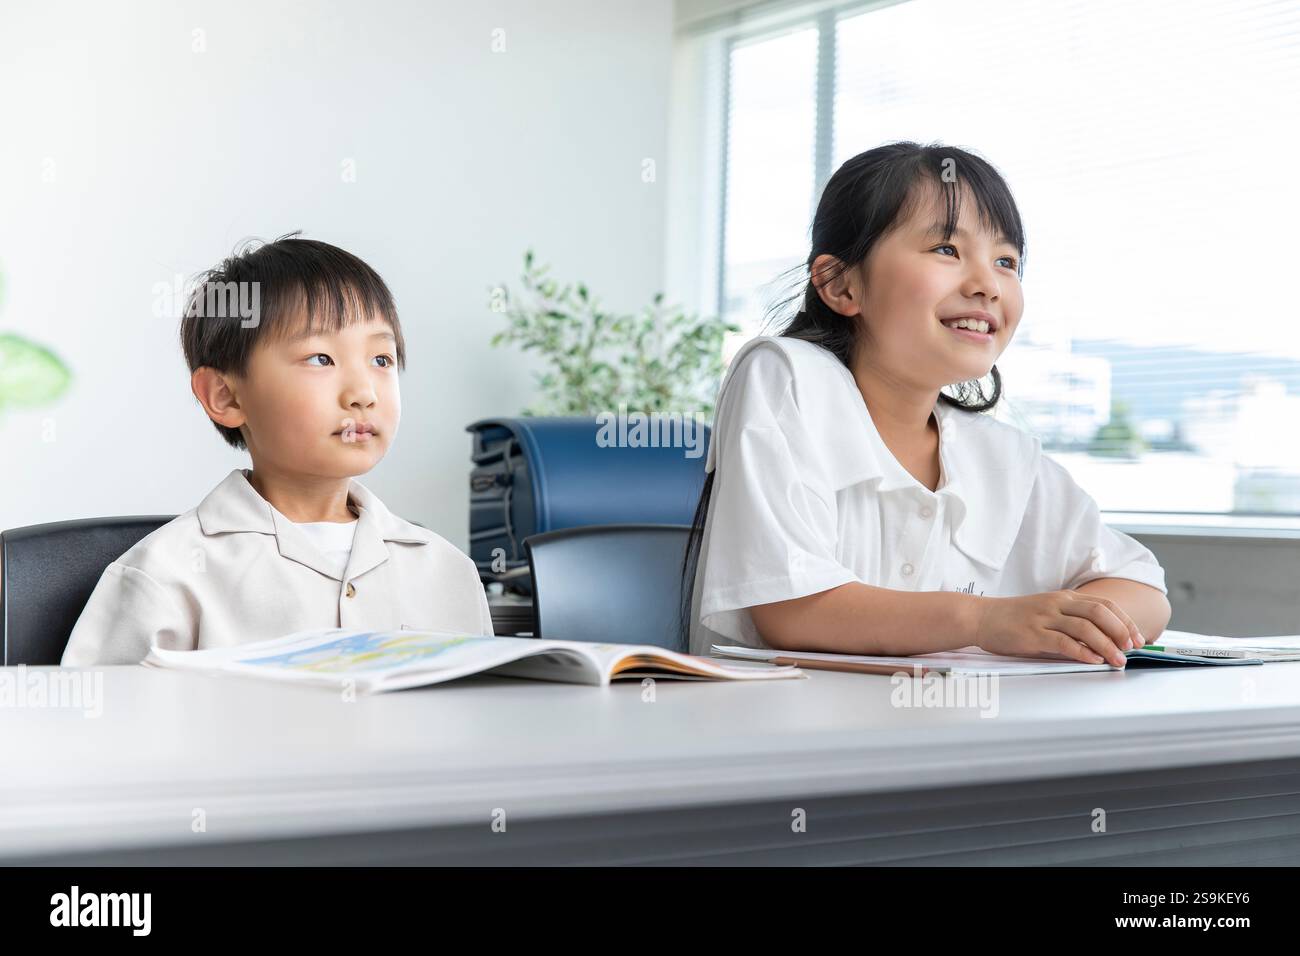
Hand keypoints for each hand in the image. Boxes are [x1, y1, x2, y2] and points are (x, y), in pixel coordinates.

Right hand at [974, 590, 1143, 666]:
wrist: (981, 617)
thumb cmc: (1014, 619)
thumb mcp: (1046, 612)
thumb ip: (1070, 622)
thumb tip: (1101, 642)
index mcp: (1063, 598)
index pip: (1103, 604)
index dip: (1124, 621)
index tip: (1137, 638)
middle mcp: (1057, 604)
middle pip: (1099, 612)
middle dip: (1121, 631)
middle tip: (1132, 649)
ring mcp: (1044, 617)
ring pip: (1085, 627)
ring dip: (1107, 645)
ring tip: (1117, 660)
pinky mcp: (1033, 634)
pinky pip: (1063, 642)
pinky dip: (1082, 652)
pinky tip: (1093, 660)